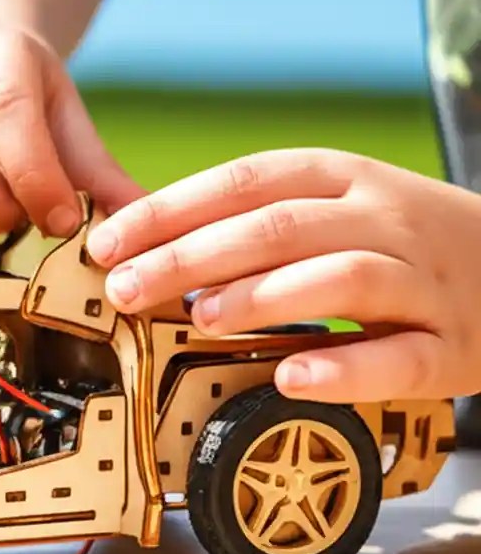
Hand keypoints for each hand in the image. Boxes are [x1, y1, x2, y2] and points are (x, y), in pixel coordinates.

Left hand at [85, 148, 480, 403]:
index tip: (106, 241)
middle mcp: (382, 218)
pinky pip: (398, 358)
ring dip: (259, 299)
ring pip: (337, 279)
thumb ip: (255, 219)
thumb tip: (149, 242)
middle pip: (276, 229)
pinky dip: (343, 369)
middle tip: (126, 289)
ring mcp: (421, 281)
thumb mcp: (335, 205)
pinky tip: (291, 376)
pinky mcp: (451, 345)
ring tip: (200, 319)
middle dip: (188, 258)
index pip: (244, 182)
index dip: (169, 211)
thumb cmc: (400, 241)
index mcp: (342, 177)